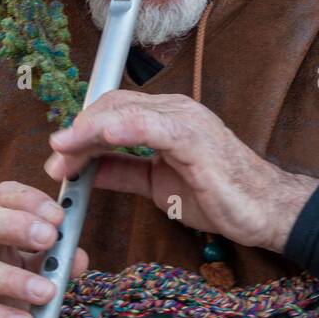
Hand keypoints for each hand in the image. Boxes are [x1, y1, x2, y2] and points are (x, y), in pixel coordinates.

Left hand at [45, 92, 318, 254]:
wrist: (263, 211)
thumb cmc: (218, 195)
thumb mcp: (156, 185)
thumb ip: (123, 171)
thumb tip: (87, 169)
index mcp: (166, 119)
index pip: (113, 109)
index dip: (81, 128)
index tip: (59, 154)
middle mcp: (173, 110)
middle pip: (112, 105)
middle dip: (77, 132)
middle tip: (55, 160)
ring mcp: (184, 120)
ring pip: (123, 110)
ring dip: (87, 130)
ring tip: (62, 151)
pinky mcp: (194, 137)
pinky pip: (149, 125)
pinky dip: (118, 128)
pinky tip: (96, 138)